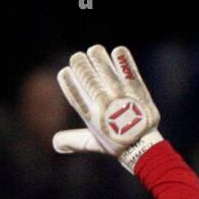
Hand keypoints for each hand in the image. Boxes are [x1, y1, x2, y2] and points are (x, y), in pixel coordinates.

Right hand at [53, 44, 162, 171]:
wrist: (144, 147)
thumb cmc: (117, 144)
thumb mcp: (92, 143)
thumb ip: (73, 140)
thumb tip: (55, 144)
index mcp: (90, 115)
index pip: (72, 92)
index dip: (67, 79)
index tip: (66, 72)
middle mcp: (103, 103)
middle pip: (85, 75)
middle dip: (79, 63)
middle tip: (79, 58)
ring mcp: (120, 95)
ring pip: (103, 67)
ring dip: (96, 55)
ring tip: (95, 52)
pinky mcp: (135, 89)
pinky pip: (126, 68)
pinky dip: (121, 58)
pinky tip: (117, 52)